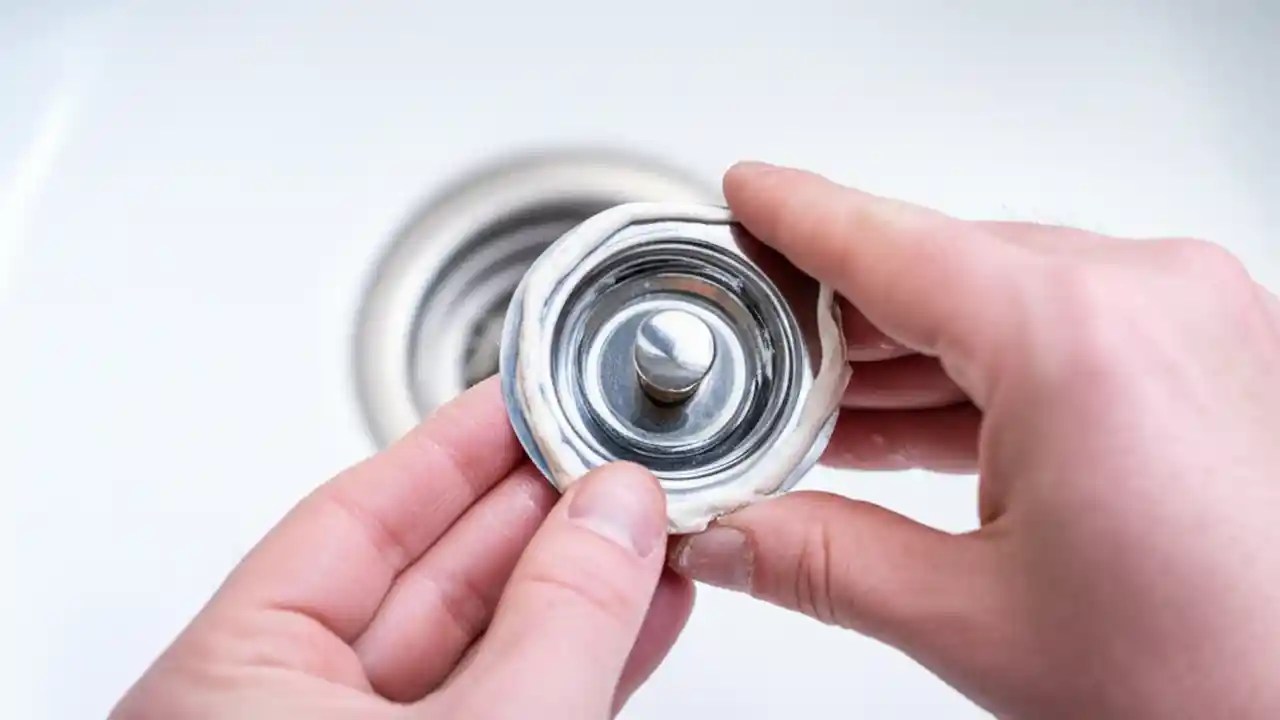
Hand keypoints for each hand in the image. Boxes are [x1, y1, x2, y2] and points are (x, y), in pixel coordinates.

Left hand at [112, 380, 692, 718]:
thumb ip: (557, 618)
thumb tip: (617, 509)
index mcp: (229, 684)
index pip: (354, 516)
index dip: (456, 443)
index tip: (531, 390)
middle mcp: (284, 715)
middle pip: (428, 572)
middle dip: (539, 509)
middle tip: (617, 454)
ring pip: (483, 645)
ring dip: (578, 586)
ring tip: (650, 525)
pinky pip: (514, 703)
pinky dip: (580, 659)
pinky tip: (641, 611)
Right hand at [670, 162, 1279, 717]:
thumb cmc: (1224, 680)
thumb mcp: (977, 623)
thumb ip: (822, 562)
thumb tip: (730, 535)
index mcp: (1079, 341)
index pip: (893, 246)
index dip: (800, 217)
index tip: (749, 194)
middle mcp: (1150, 300)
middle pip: (945, 268)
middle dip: (842, 313)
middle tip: (760, 351)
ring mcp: (1193, 321)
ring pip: (1004, 299)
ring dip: (908, 348)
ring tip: (823, 404)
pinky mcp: (1214, 353)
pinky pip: (1065, 330)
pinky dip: (983, 370)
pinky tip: (914, 418)